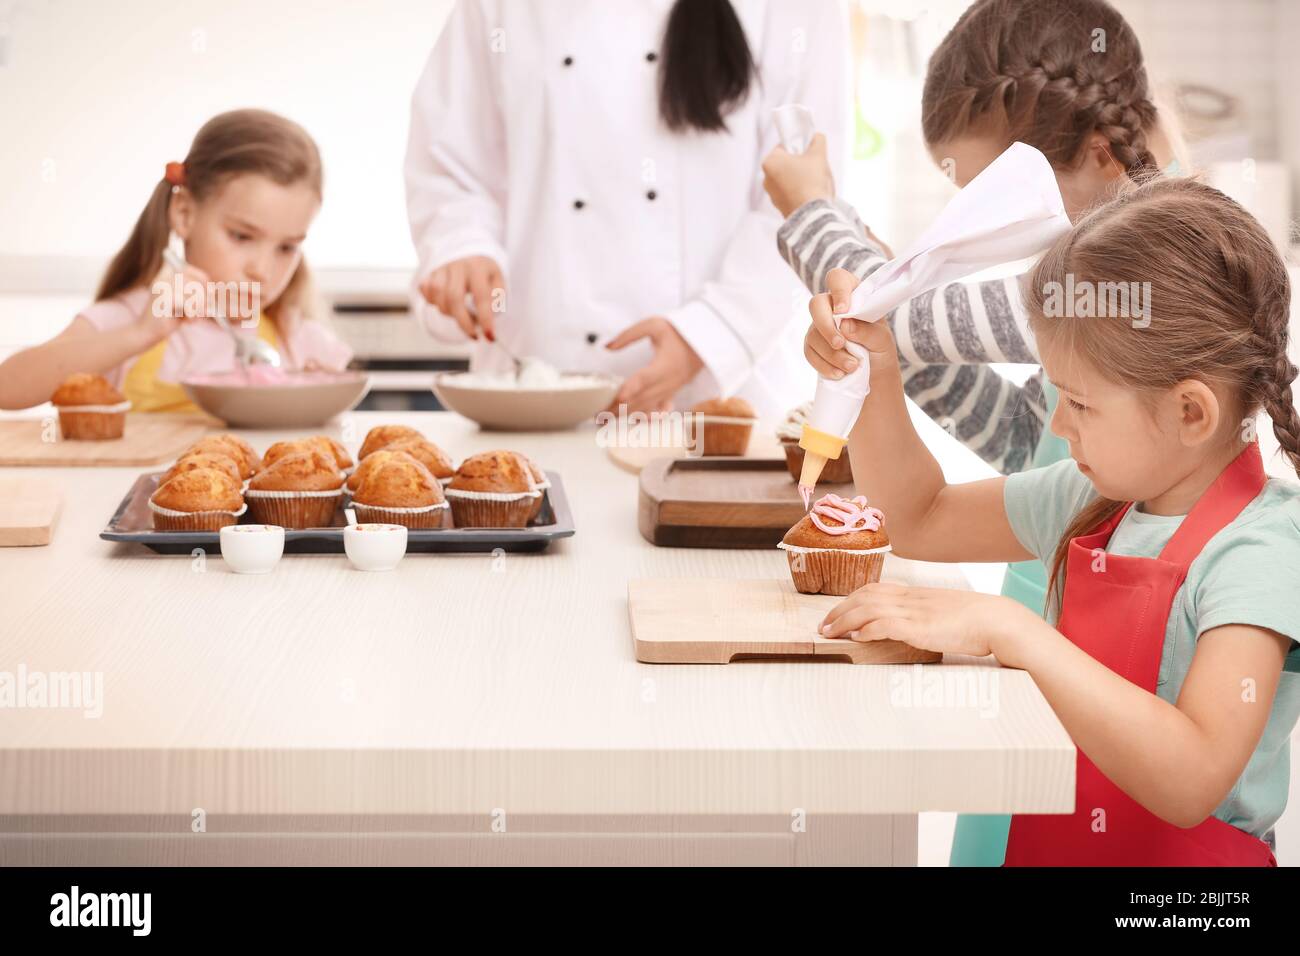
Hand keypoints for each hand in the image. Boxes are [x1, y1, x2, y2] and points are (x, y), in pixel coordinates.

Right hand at [139, 261, 211, 345]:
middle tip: (204, 310)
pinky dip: (192, 314)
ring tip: (192, 316)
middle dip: (204, 298)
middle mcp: (163, 276)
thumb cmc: (171, 316)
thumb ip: (198, 292)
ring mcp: (162, 286)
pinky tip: (187, 320)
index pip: (192, 271)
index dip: (204, 282)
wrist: (149, 332)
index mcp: (167, 272)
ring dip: (198, 308)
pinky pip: (188, 304)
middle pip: (195, 282)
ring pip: (193, 293)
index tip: (209, 294)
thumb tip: (214, 290)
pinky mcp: (163, 298)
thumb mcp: (187, 300)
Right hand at [418, 255, 504, 339]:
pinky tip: (446, 304)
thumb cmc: (484, 270)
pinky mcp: (430, 272)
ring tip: (461, 315)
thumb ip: (497, 297)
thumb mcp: (497, 279)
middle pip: (453, 299)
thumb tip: (490, 316)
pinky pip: (426, 291)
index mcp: (477, 268)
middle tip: (474, 336)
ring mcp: (441, 268)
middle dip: (464, 323)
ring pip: (437, 297)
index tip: (490, 337)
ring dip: (448, 313)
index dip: (485, 319)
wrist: (467, 249)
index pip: (481, 297)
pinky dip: (433, 302)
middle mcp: (457, 266)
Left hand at [605, 317, 703, 412]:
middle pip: (642, 397)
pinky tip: (634, 423)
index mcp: (665, 364)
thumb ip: (630, 335)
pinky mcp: (671, 394)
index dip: (633, 388)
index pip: (646, 378)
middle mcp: (668, 381)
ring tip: (608, 419)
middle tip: (599, 412)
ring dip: (627, 414)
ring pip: (647, 406)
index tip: (619, 396)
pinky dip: (646, 418)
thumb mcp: (654, 325)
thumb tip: (608, 346)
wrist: (703, 344)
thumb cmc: (679, 334)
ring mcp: (670, 390)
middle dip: (620, 406)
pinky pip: (658, 410)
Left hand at [761, 133, 833, 217]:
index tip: (809, 153)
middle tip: (814, 167)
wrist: (811, 214)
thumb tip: (817, 137)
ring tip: (815, 183)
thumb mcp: (818, 155)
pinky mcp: (779, 207)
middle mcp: (766, 178)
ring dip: (801, 178)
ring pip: (789, 179)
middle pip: (787, 164)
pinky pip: (790, 194)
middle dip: (801, 164)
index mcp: (770, 161)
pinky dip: (799, 192)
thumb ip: (817, 141)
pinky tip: (811, 194)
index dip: (799, 148)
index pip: (784, 147)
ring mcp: (771, 194)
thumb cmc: (812, 181)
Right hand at [804, 267, 899, 379]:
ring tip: (852, 367)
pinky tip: (839, 374)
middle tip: (840, 344)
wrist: (873, 373)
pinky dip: (824, 365)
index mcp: (851, 296)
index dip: (838, 291)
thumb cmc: (879, 348)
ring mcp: (819, 326)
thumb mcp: (882, 340)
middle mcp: (831, 307)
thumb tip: (845, 325)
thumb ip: (867, 331)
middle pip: (816, 305)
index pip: (838, 279)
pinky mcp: (812, 345)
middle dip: (826, 326)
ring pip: (814, 334)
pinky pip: (810, 353)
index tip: (843, 310)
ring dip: (832, 354)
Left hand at [819, 582, 1033, 659]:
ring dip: (844, 621)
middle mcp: (910, 599)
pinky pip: (885, 625)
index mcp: (915, 594)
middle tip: (822, 626)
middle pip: (864, 597)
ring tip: (829, 633)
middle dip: (839, 610)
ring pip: (868, 609)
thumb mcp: (942, 612)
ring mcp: (914, 612)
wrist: (997, 620)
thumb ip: (922, 615)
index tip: (836, 613)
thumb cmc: (975, 620)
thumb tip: (907, 626)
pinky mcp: (920, 628)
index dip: (850, 600)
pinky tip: (855, 638)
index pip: (873, 589)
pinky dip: (866, 630)